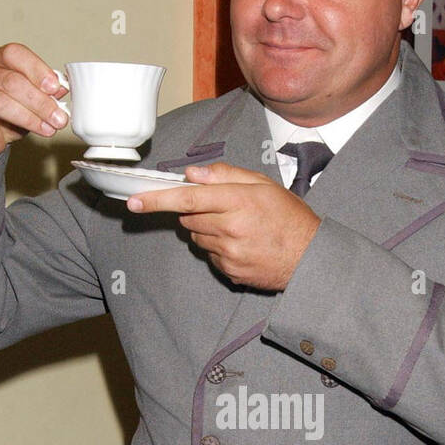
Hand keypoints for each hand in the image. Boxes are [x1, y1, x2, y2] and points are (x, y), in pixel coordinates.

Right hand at [0, 43, 68, 185]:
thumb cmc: (5, 118)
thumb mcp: (31, 105)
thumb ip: (45, 95)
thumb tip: (63, 87)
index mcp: (0, 61)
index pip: (16, 55)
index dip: (37, 70)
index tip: (56, 88)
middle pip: (12, 80)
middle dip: (40, 101)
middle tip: (58, 118)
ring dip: (27, 116)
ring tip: (46, 128)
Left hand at [127, 161, 320, 289]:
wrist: (309, 257)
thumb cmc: (288, 217)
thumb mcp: (263, 184)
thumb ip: (225, 175)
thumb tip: (192, 173)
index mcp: (238, 201)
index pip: (188, 197)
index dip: (158, 199)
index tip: (134, 201)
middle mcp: (230, 228)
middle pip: (189, 217)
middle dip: (197, 210)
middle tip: (224, 208)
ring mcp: (228, 253)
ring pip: (197, 237)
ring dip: (207, 229)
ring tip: (237, 227)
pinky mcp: (229, 271)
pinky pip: (209, 255)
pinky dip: (218, 247)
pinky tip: (241, 244)